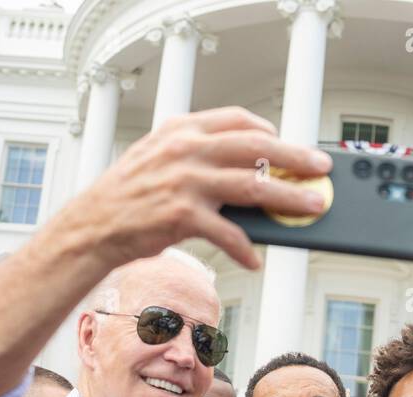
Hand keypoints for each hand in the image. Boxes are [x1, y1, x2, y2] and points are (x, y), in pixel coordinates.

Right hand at [58, 107, 333, 270]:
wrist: (91, 226)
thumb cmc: (127, 197)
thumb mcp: (157, 159)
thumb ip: (197, 157)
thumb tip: (250, 177)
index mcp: (181, 130)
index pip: (236, 120)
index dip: (269, 130)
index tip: (287, 142)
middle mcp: (185, 150)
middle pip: (256, 147)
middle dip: (295, 157)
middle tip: (321, 168)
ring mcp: (185, 181)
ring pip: (252, 186)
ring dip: (288, 199)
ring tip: (312, 207)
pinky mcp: (182, 215)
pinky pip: (227, 232)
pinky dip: (244, 248)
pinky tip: (254, 259)